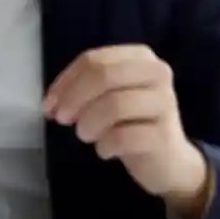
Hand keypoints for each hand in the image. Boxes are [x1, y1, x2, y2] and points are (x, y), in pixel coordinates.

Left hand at [43, 45, 211, 218]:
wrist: (170, 161)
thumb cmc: (134, 124)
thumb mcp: (110, 97)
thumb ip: (83, 90)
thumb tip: (50, 103)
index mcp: (141, 57)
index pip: (94, 59)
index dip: (65, 82)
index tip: (49, 105)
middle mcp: (158, 73)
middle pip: (104, 76)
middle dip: (74, 99)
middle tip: (62, 120)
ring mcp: (164, 103)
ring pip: (113, 105)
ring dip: (89, 124)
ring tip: (86, 136)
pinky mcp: (163, 136)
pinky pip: (121, 137)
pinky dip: (104, 146)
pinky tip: (106, 151)